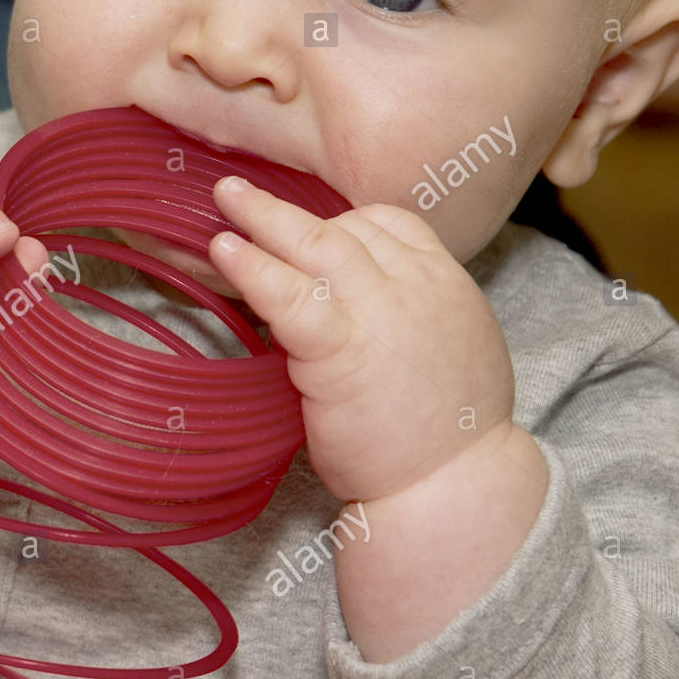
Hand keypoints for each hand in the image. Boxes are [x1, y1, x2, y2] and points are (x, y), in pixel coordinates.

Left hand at [207, 176, 514, 502]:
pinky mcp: (343, 350)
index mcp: (444, 282)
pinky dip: (255, 269)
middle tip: (239, 191)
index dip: (338, 221)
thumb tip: (359, 306)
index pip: (387, 224)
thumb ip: (409, 315)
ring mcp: (382, 313)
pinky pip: (293, 295)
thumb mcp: (449, 350)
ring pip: (317, 247)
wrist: (455, 486)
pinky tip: (225, 251)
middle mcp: (417, 286)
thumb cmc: (444, 434)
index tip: (304, 230)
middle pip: (346, 226)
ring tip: (223, 200)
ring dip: (263, 218)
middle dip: (287, 207)